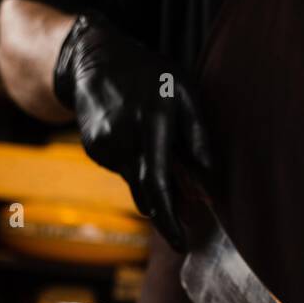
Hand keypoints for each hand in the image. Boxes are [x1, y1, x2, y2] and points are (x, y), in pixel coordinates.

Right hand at [53, 13, 211, 249]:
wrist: (94, 58)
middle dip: (166, 214)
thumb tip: (208, 187)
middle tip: (181, 229)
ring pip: (137, 182)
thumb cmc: (151, 76)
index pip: (158, 182)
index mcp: (151, 122)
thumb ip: (198, 140)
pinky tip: (135, 137)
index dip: (169, 217)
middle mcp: (123, 137)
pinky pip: (124, 170)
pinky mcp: (94, 149)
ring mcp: (104, 145)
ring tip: (156, 145)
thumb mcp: (185, 94)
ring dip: (152, 180)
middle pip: (146, 192)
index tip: (180, 244)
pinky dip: (137, 165)